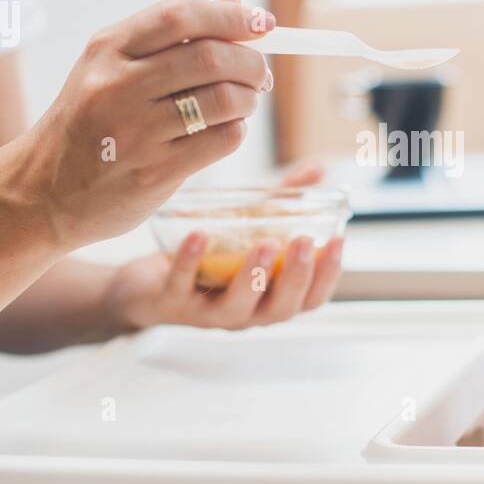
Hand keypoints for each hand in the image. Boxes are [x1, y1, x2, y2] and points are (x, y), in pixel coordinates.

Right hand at [13, 0, 276, 251]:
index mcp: (107, 49)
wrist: (42, 193)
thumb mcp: (110, 69)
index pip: (180, 15)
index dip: (231, 16)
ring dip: (250, 98)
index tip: (262, 23)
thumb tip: (232, 1)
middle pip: (211, 58)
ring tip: (247, 102)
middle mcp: (117, 85)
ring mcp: (135, 131)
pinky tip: (227, 131)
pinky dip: (237, 131)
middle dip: (251, 63)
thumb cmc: (87, 124)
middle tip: (261, 73)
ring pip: (224, 100)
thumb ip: (169, 38)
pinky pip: (221, 141)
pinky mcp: (154, 172)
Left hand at [101, 152, 344, 332]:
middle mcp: (245, 313)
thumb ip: (284, 203)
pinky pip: (183, 286)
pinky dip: (191, 261)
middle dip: (296, 276)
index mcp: (269, 298)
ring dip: (254, 275)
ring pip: (238, 306)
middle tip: (305, 242)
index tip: (339, 241)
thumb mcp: (248, 227)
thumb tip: (319, 170)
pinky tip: (199, 234)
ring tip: (265, 243)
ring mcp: (208, 313)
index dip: (328, 275)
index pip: (310, 299)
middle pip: (281, 308)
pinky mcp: (171, 303)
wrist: (144, 285)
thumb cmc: (207, 257)